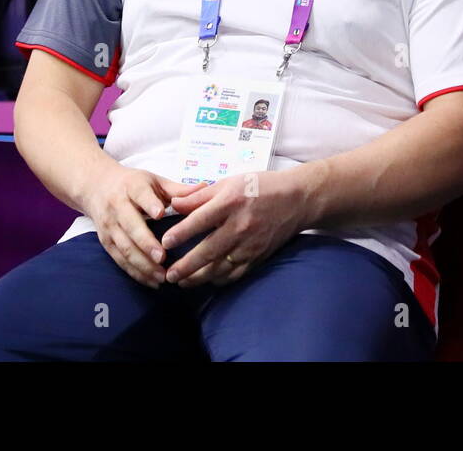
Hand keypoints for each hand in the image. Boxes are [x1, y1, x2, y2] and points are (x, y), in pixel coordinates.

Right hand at [83, 166, 202, 287]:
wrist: (96, 187)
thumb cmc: (132, 184)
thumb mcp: (153, 181)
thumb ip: (178, 190)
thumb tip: (206, 188)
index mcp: (132, 187)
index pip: (140, 194)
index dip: (149, 204)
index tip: (160, 214)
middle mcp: (117, 206)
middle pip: (130, 225)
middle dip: (145, 243)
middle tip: (162, 257)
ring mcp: (110, 226)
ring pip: (124, 247)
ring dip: (142, 264)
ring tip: (162, 276)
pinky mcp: (106, 242)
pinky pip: (120, 260)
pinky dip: (135, 273)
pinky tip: (152, 282)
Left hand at [159, 168, 311, 287]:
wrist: (298, 199)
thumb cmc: (260, 186)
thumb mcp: (229, 182)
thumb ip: (199, 195)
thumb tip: (174, 204)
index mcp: (231, 202)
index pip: (200, 220)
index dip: (180, 233)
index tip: (165, 242)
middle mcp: (240, 225)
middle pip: (208, 250)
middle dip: (186, 266)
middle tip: (168, 275)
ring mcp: (251, 244)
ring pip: (220, 267)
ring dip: (199, 277)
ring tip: (182, 282)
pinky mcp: (259, 256)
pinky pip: (236, 273)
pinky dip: (220, 280)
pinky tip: (207, 281)